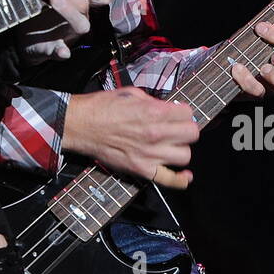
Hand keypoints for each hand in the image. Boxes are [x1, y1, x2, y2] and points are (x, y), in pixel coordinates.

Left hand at [20, 0, 110, 61]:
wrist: (27, 36)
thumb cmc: (44, 5)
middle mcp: (81, 16)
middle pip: (84, 4)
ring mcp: (70, 34)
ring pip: (81, 25)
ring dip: (69, 13)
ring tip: (53, 1)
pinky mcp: (56, 49)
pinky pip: (64, 52)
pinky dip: (62, 51)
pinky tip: (60, 51)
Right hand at [62, 86, 199, 189]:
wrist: (81, 125)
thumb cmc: (101, 107)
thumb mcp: (131, 93)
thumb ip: (153, 102)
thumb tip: (167, 109)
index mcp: (154, 112)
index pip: (188, 113)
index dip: (182, 112)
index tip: (176, 114)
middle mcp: (156, 133)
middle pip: (192, 134)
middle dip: (185, 129)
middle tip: (176, 128)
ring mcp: (150, 154)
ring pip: (185, 156)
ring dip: (180, 149)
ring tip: (170, 146)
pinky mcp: (142, 169)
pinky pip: (171, 180)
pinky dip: (181, 180)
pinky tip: (185, 175)